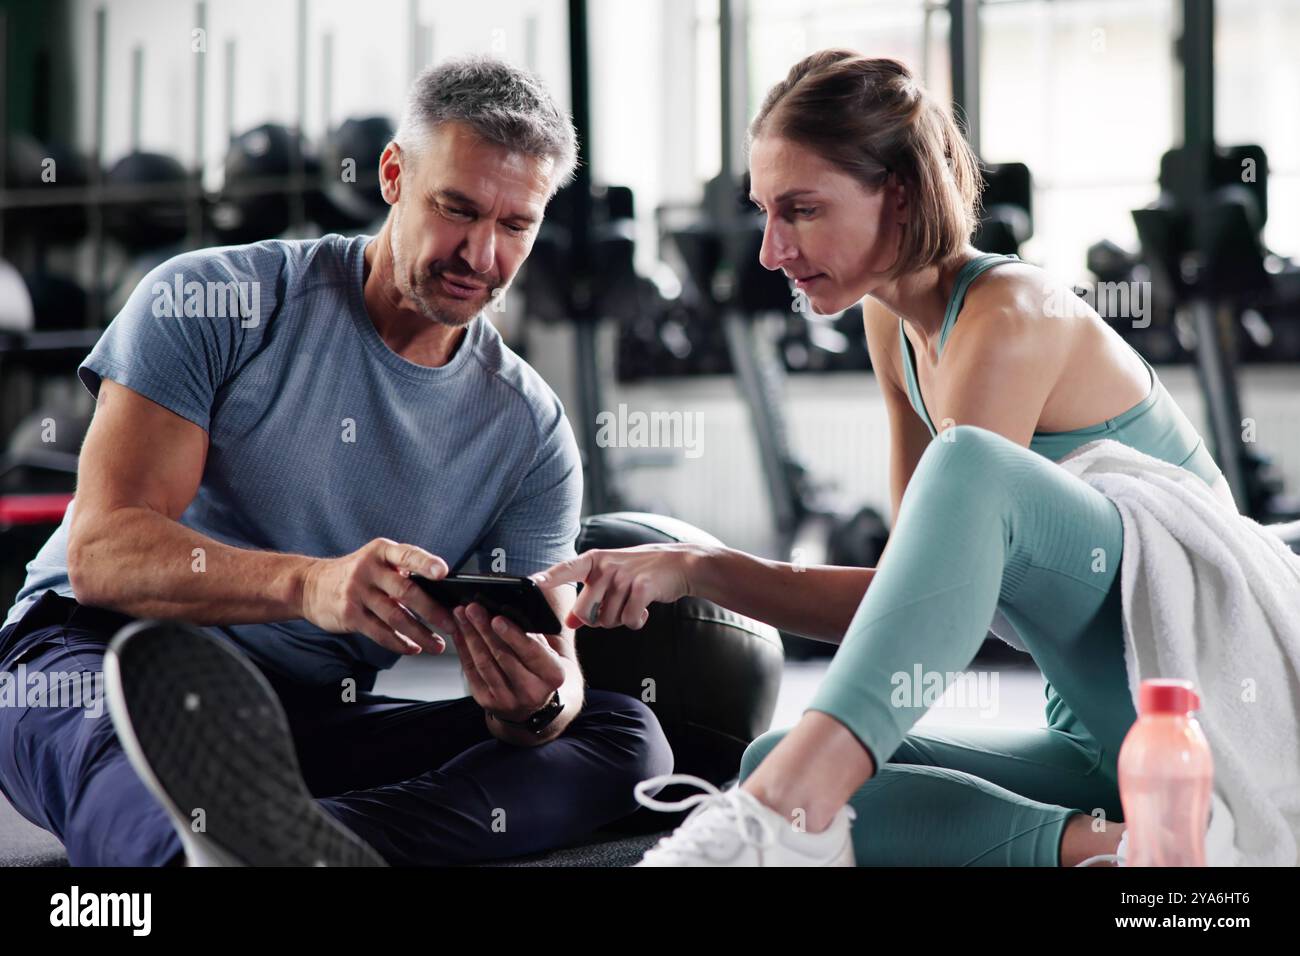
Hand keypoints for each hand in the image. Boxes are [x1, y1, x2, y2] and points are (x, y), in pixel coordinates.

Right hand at [300, 538, 458, 655]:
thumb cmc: (355, 574)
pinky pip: (380, 632)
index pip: (407, 555)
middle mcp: (368, 569)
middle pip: (406, 592)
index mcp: (381, 552)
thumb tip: (440, 593)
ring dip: (420, 634)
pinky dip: (400, 643)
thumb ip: (402, 571)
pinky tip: (413, 648)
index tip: (443, 572)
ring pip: (396, 617)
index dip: (426, 563)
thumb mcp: (376, 561)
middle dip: (433, 611)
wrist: (310, 586)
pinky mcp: (349, 614)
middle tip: (452, 625)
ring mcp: (357, 592)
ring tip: (437, 645)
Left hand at [451, 602, 567, 722]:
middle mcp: (531, 691)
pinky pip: (472, 672)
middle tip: (473, 609)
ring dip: (470, 636)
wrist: (534, 704)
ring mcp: (508, 700)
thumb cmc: (542, 669)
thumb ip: (535, 633)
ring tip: (462, 616)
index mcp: (553, 675)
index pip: (531, 652)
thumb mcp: (551, 652)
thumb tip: (511, 608)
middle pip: (503, 656)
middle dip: (485, 629)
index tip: (497, 618)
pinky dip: (464, 649)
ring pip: (484, 664)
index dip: (512, 635)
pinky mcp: (488, 702)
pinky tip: (459, 632)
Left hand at [531, 544, 699, 630]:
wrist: (678, 564)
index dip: (548, 578)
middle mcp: (605, 566)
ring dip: (621, 621)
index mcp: (594, 560)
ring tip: (632, 604)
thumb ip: (588, 598)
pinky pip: (629, 621)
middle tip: (615, 610)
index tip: (531, 584)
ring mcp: (623, 576)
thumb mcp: (611, 579)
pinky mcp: (642, 588)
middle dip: (598, 621)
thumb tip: (569, 622)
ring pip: (608, 620)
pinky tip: (644, 610)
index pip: (566, 569)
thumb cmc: (640, 572)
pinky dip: (636, 622)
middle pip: (585, 612)